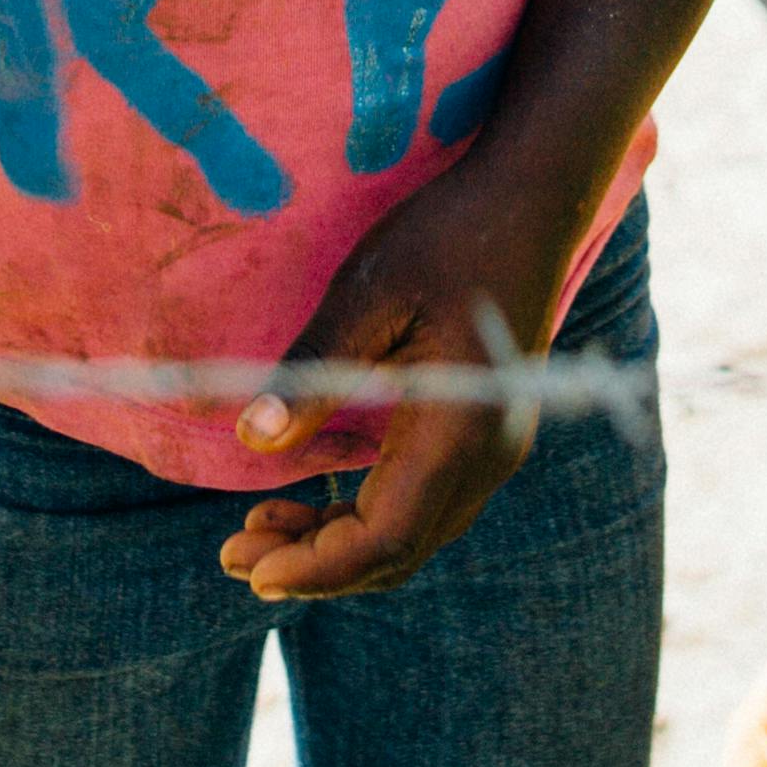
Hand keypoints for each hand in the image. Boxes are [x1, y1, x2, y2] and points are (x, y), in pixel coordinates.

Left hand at [212, 156, 594, 602]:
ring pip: (412, 533)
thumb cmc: (449, 234)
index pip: (385, 537)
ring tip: (258, 528)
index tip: (249, 569)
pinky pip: (424, 502)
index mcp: (459, 431)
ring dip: (337, 544)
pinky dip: (366, 514)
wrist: (534, 198)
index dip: (315, 567)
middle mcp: (486, 457)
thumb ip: (313, 371)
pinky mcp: (486, 433)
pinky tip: (315, 498)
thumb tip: (251, 438)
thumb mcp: (369, 291)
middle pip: (398, 550)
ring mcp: (493, 449)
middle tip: (233, 554)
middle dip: (314, 565)